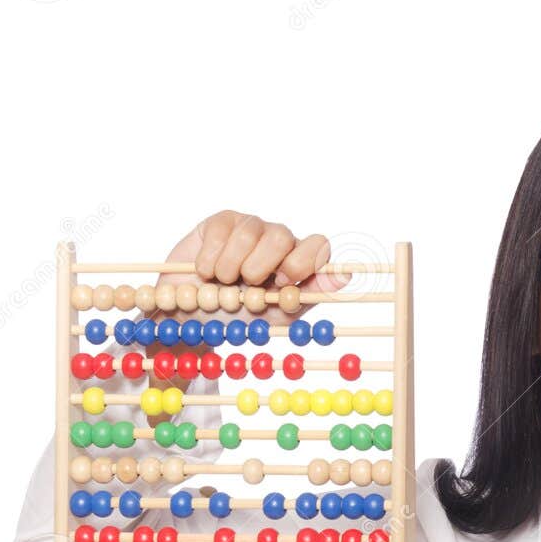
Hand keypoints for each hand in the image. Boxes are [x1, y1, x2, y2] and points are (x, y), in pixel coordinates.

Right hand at [143, 211, 351, 321]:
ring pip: (250, 233)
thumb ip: (308, 296)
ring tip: (223, 283)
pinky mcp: (221, 222)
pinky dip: (211, 259)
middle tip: (248, 285)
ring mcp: (250, 227)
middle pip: (283, 235)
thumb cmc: (240, 319)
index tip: (282, 283)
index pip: (319, 246)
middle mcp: (278, 241)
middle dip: (263, 266)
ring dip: (232, 267)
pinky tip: (205, 272)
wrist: (194, 319)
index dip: (303, 262)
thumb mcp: (278, 317)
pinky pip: (221, 232)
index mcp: (298, 263)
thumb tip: (346, 276)